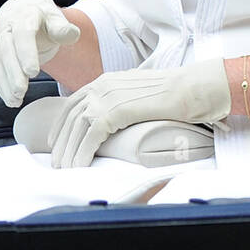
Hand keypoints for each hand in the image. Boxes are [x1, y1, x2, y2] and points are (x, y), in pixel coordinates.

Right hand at [0, 0, 80, 107]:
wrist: (24, 12)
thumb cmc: (44, 20)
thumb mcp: (56, 20)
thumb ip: (63, 29)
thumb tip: (72, 34)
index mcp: (26, 15)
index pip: (24, 34)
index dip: (27, 53)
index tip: (33, 72)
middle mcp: (6, 25)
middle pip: (8, 50)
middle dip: (14, 73)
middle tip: (21, 92)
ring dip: (5, 83)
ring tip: (16, 100)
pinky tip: (9, 98)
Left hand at [47, 61, 230, 168]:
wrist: (192, 87)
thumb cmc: (174, 93)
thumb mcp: (139, 93)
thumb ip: (124, 101)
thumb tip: (117, 120)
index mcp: (107, 80)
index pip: (73, 102)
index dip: (62, 124)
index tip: (57, 141)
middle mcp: (102, 85)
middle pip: (71, 117)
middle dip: (62, 143)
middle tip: (58, 163)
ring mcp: (107, 97)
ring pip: (77, 129)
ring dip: (69, 152)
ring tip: (67, 170)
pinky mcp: (115, 111)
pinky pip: (90, 137)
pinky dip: (82, 154)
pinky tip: (80, 167)